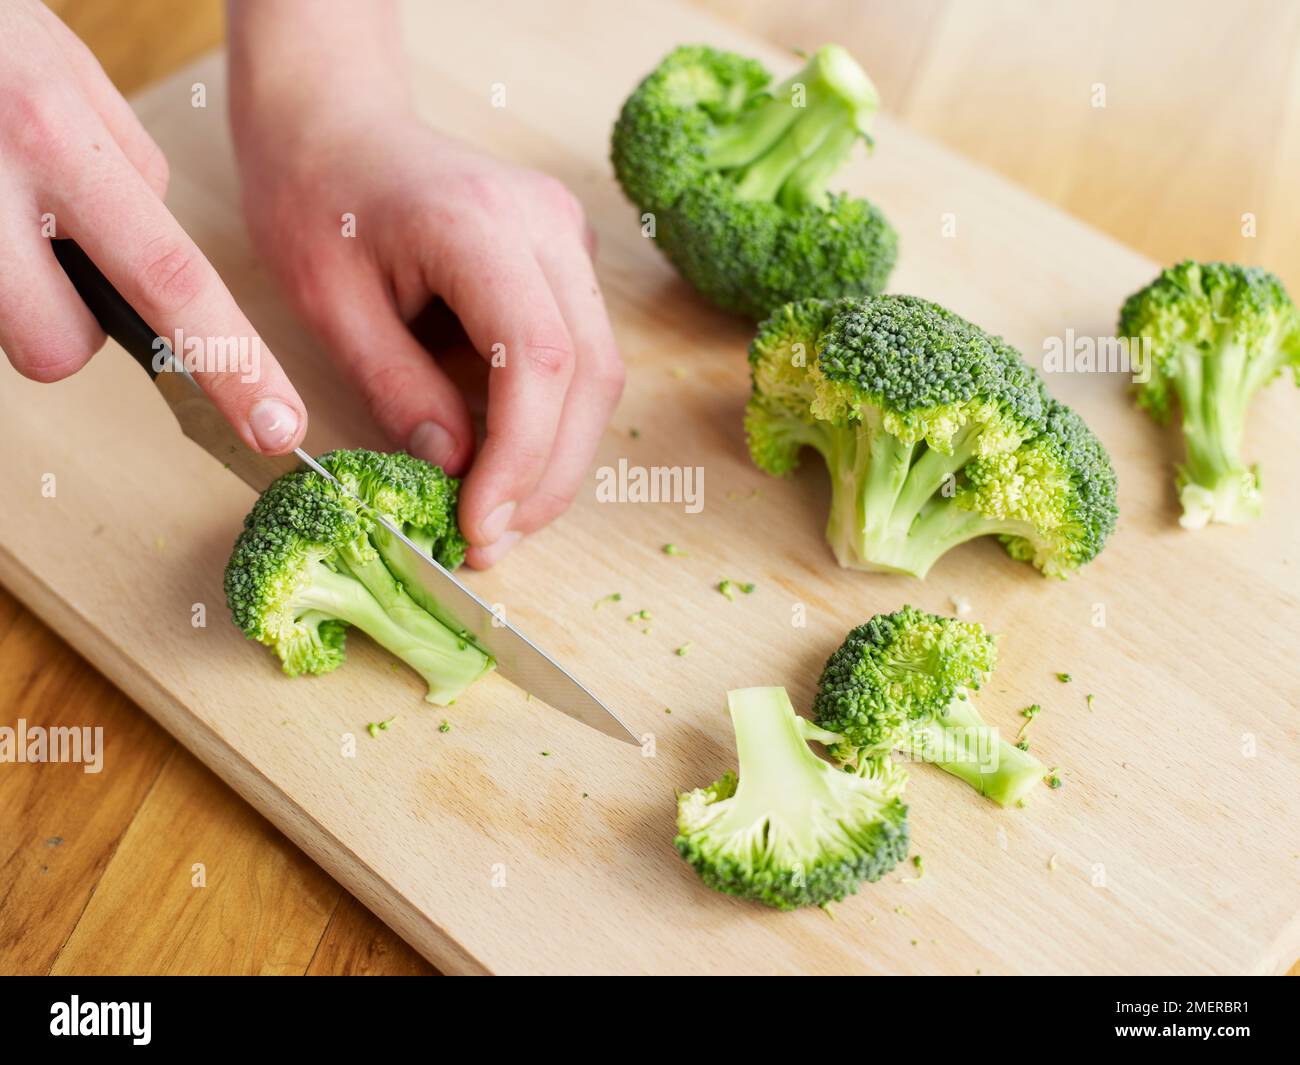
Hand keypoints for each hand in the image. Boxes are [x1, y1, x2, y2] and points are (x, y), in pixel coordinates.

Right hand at [0, 0, 306, 453]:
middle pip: (60, 348)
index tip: (276, 427)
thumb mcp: (67, 73)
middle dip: (72, 330)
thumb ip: (125, 169)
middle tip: (52, 258)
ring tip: (2, 218)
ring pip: (11, 336)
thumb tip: (157, 253)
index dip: (231, 365)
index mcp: (59, 136)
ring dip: (19, 300)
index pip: (172, 278)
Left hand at [231, 114, 624, 567]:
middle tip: (493, 543)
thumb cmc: (316, 201)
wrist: (337, 124)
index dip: (522, 457)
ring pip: (601, 373)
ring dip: (558, 458)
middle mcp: (546, 224)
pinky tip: (509, 464)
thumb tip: (455, 469)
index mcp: (477, 224)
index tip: (479, 526)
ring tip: (499, 517)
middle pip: (591, 374)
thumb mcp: (328, 307)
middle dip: (549, 475)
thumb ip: (396, 389)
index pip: (539, 359)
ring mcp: (567, 237)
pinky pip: (584, 357)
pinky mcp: (568, 260)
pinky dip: (554, 422)